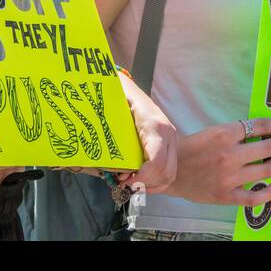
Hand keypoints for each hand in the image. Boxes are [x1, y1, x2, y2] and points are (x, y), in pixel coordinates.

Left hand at [115, 72, 177, 192]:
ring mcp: (171, 138)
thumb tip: (100, 163)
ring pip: (169, 174)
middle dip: (144, 184)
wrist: (125, 86)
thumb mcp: (110, 109)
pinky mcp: (169, 143)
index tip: (123, 182)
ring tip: (129, 182)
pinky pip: (169, 170)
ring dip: (149, 185)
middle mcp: (168, 133)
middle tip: (123, 183)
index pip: (156, 161)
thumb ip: (107, 132)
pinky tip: (139, 181)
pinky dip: (155, 182)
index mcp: (154, 125)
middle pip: (165, 172)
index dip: (142, 178)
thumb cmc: (116, 95)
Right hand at [168, 118, 270, 206]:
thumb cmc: (192, 148)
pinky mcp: (226, 195)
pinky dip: (270, 192)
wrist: (170, 170)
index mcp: (225, 134)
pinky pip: (255, 197)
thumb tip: (262, 133)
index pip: (260, 126)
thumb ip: (235, 133)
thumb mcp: (213, 132)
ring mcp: (229, 177)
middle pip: (267, 147)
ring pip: (266, 170)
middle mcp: (229, 155)